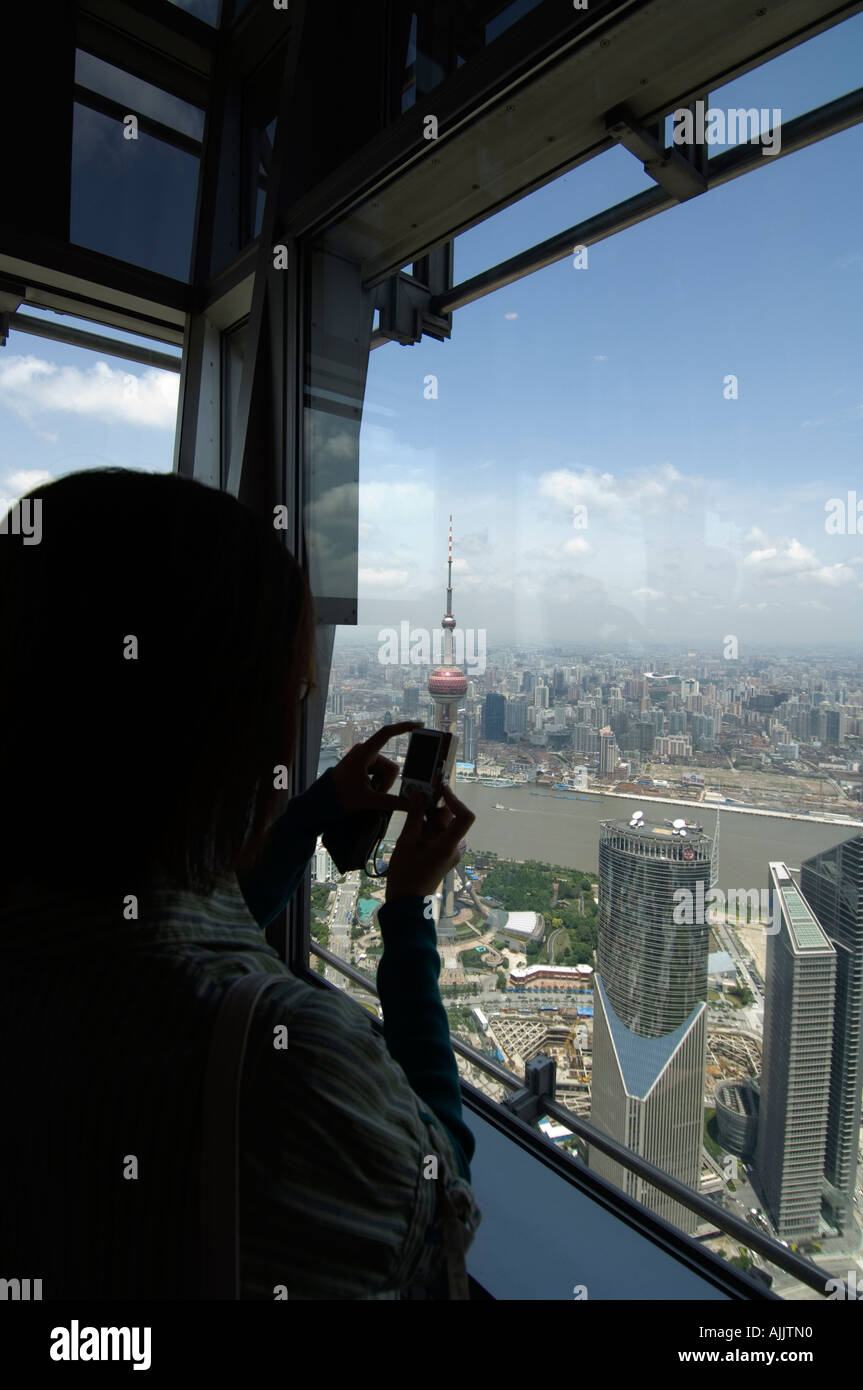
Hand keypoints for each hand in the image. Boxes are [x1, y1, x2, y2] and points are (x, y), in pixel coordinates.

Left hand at [329, 721, 423, 815]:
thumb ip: (392, 802)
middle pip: (390, 766)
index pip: (387, 733)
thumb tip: (412, 804)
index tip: (419, 724)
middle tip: (375, 794)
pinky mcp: (363, 766)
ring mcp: (364, 759)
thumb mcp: (368, 800)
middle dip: (386, 782)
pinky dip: (378, 784)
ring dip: (382, 785)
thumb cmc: (341, 795)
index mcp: (364, 753)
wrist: (323, 800)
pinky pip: (379, 773)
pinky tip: (369, 791)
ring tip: (368, 794)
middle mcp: (365, 752)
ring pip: (386, 772)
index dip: (404, 727)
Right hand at [385, 783, 474, 902]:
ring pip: (443, 827)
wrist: (406, 903)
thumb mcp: (406, 843)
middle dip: (435, 807)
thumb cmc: (405, 875)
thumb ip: (414, 817)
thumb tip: (418, 796)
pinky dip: (427, 828)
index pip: (465, 816)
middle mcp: (454, 848)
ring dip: (429, 817)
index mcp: (448, 845)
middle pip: (450, 819)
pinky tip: (412, 827)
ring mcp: (449, 853)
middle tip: (417, 796)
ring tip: (411, 812)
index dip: (455, 799)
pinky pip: (439, 836)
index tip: (440, 789)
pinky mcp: (443, 856)